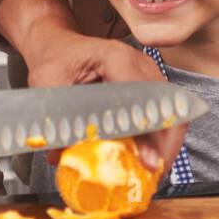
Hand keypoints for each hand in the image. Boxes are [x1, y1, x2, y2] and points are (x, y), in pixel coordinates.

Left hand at [22, 16, 186, 177]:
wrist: (59, 45)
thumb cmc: (55, 59)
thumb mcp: (47, 84)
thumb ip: (55, 117)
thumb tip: (60, 155)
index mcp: (116, 58)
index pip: (143, 100)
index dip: (148, 133)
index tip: (148, 161)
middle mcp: (139, 63)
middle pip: (168, 106)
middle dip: (165, 145)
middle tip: (154, 173)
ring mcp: (147, 72)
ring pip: (171, 111)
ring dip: (165, 143)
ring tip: (153, 169)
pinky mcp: (147, 84)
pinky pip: (162, 111)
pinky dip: (158, 135)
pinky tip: (147, 155)